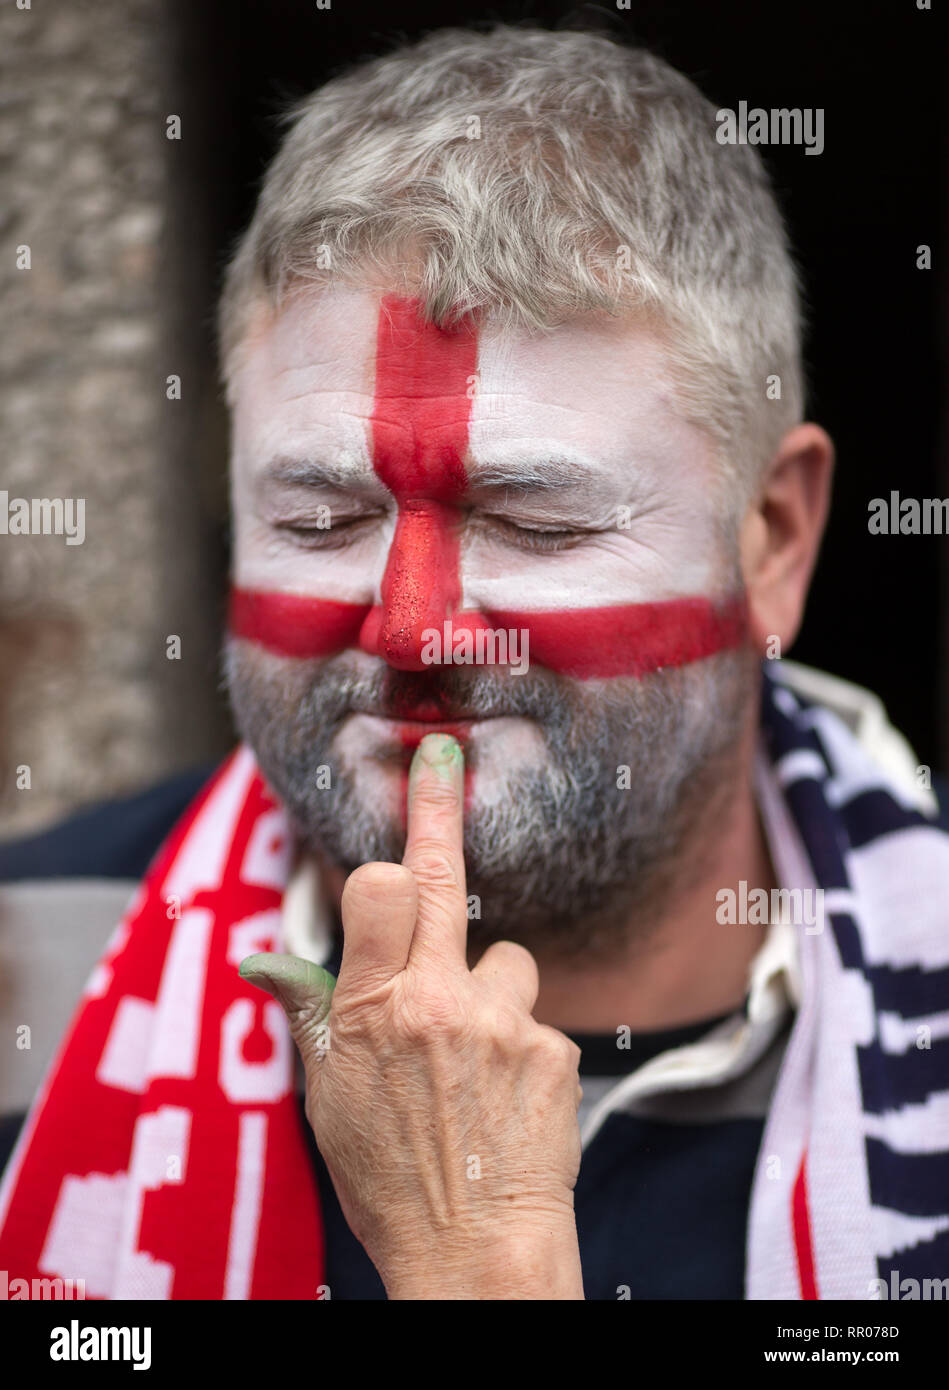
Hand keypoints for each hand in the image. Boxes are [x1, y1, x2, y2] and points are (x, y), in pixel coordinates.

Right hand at [240, 732, 583, 1299]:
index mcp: (376, 1009)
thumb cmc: (390, 1178)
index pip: (383, 889)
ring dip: (491, 989)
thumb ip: (309, 1012)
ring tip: (473, 1056)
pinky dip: (520, 1042)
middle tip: (443, 755)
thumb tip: (262, 963)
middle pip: (442, 884)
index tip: (414, 786)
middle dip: (439, 810)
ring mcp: (507, 1024)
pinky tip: (504, 1095)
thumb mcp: (327, 1096)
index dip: (392, 850)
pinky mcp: (557, 1050)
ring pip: (506, 960)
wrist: (477, 1255)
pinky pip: (535, 1018)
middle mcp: (441, 1003)